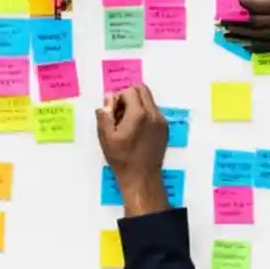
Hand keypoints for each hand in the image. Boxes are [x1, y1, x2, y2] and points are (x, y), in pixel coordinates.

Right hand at [96, 86, 168, 213]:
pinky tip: (136, 131)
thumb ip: (105, 115)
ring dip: (136, 105)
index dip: (118, 98)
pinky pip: (154, 112)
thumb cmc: (122, 159)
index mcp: (139, 114)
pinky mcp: (164, 129)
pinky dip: (144, 114)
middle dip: (128, 96)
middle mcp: (153, 114)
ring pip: (149, 101)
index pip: (130, 91)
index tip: (113, 112)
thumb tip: (107, 101)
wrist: (142, 178)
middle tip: (119, 113)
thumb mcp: (106, 137)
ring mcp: (161, 122)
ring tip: (126, 124)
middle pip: (142, 90)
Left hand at [220, 0, 269, 52]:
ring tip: (227, 34)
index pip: (252, 6)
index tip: (228, 3)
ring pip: (259, 36)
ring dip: (241, 35)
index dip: (238, 5)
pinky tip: (246, 46)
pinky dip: (257, 47)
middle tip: (220, 22)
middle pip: (252, 23)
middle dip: (234, 22)